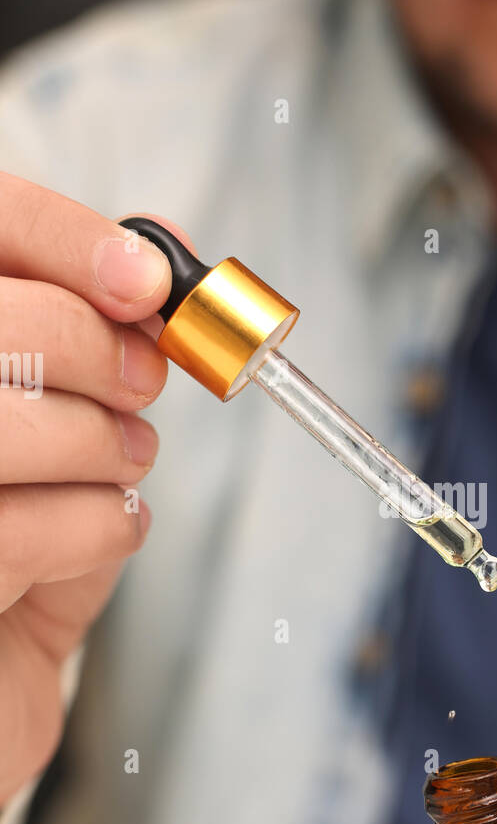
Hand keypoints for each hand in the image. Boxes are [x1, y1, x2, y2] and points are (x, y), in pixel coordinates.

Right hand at [0, 173, 187, 801]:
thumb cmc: (3, 584)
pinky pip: (24, 528)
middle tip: (140, 388)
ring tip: (118, 469)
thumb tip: (154, 258)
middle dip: (103, 351)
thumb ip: (84, 352)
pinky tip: (99, 534)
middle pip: (6, 321)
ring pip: (12, 420)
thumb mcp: (49, 453)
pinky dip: (99, 528)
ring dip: (103, 446)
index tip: (149, 279)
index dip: (65, 239)